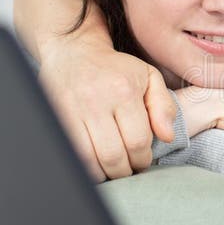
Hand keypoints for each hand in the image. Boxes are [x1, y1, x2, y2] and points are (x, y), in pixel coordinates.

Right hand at [39, 35, 175, 180]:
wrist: (74, 51)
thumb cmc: (117, 69)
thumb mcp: (149, 77)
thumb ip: (164, 106)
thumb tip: (167, 136)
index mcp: (124, 91)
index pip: (137, 141)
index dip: (142, 159)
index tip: (143, 160)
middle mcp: (97, 101)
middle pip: (112, 155)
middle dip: (124, 170)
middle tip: (128, 168)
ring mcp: (72, 110)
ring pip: (88, 159)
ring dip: (104, 173)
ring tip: (112, 169)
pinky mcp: (56, 117)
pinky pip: (70, 153)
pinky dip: (84, 166)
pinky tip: (95, 163)